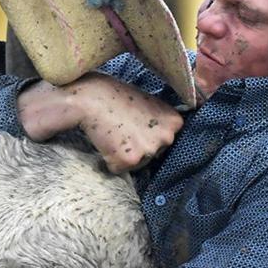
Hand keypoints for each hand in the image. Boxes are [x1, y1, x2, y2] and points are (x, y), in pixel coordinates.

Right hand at [18, 73, 182, 173]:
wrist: (92, 98)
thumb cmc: (116, 98)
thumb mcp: (149, 105)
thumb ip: (158, 123)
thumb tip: (159, 144)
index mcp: (175, 122)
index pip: (164, 142)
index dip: (146, 136)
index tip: (134, 124)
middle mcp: (168, 137)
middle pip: (152, 156)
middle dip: (137, 148)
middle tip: (122, 130)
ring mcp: (150, 150)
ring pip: (137, 165)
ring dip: (123, 155)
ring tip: (114, 134)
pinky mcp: (130, 161)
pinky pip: (119, 170)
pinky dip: (109, 160)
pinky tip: (106, 142)